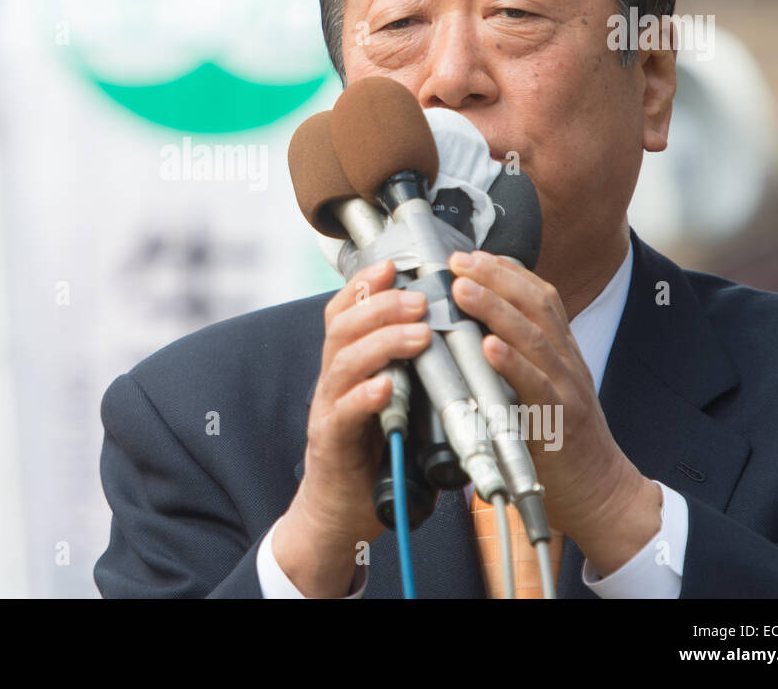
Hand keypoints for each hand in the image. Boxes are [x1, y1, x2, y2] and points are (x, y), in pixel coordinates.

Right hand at [273, 259, 430, 596]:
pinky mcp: (330, 443)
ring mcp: (329, 410)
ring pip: (343, 362)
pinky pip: (343, 413)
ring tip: (416, 333)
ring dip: (381, 342)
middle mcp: (334, 380)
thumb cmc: (376, 453)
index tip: (395, 264)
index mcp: (350, 365)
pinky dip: (364, 396)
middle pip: (343, 326)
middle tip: (420, 298)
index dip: (366, 284)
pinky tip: (385, 386)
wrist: (339, 512)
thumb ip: (411, 370)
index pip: (347, 311)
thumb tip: (449, 333)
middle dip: (382, 306)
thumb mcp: (396, 401)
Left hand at [447, 250, 661, 575]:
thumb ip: (520, 360)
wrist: (602, 494)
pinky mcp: (561, 421)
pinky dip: (512, 363)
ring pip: (534, 337)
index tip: (472, 254)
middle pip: (536, 305)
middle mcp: (567, 362)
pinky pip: (536, 386)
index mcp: (562, 352)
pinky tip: (488, 347)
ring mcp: (567, 389)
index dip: (506, 271)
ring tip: (463, 288)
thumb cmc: (561, 442)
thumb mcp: (544, 389)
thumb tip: (474, 334)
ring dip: (496, 308)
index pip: (540, 296)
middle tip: (457, 260)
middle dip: (495, 276)